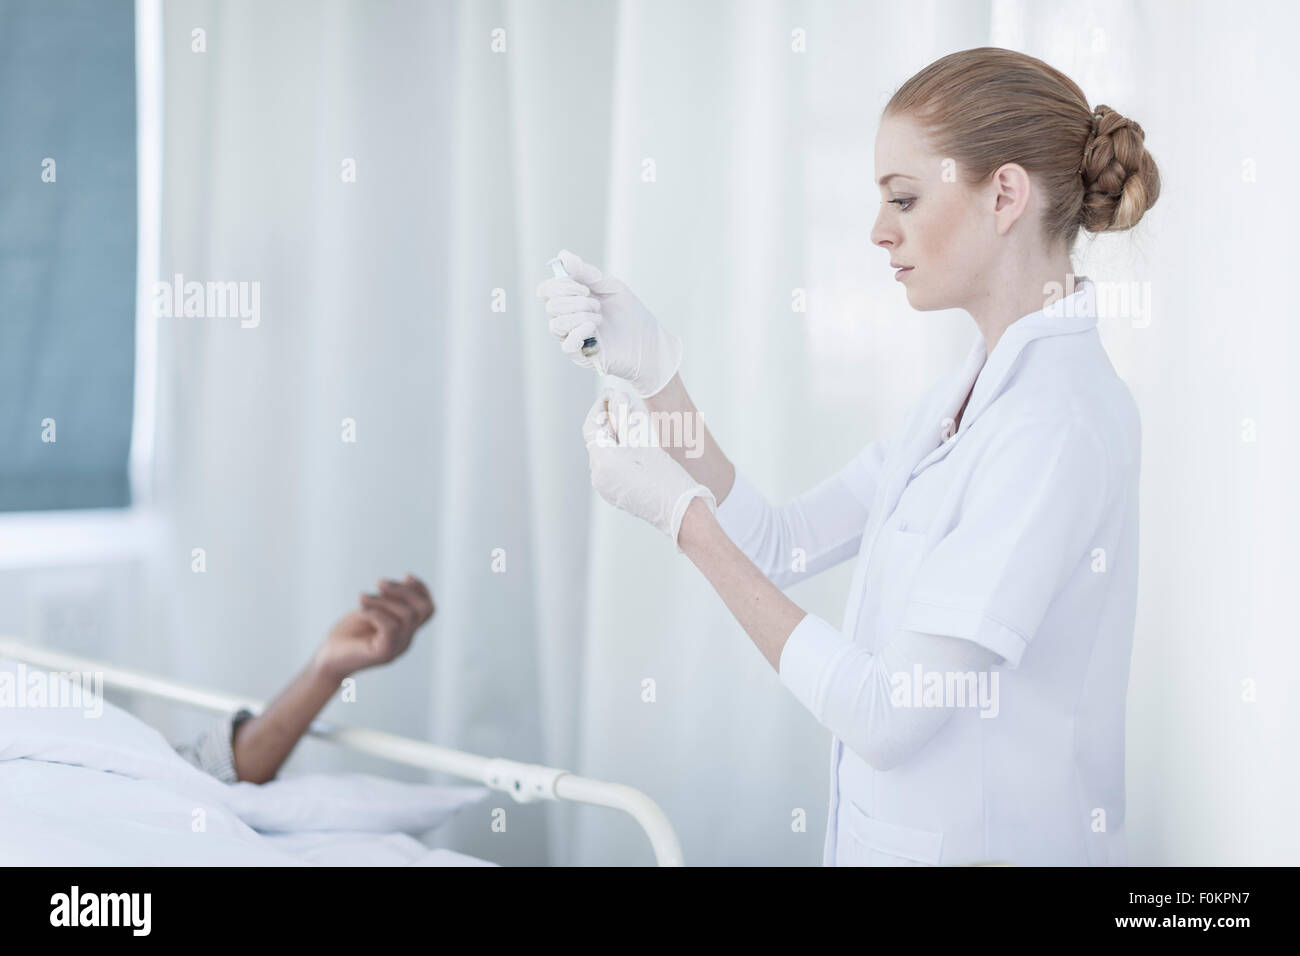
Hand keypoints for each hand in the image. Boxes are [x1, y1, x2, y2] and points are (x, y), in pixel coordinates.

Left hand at [313, 575, 435, 681]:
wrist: (327, 660)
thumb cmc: (347, 635)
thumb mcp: (372, 610)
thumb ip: (389, 601)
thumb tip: (406, 582)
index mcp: (406, 631)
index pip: (428, 610)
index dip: (421, 590)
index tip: (405, 576)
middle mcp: (406, 641)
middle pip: (422, 609)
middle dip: (403, 590)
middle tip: (379, 583)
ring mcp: (397, 649)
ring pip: (406, 615)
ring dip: (383, 600)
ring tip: (362, 598)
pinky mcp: (384, 654)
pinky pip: (391, 627)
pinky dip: (375, 612)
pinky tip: (360, 610)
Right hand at [536, 249, 682, 397]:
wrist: (650, 341)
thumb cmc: (631, 315)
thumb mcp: (610, 286)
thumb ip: (586, 273)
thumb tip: (563, 255)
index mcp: (571, 301)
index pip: (546, 291)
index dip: (560, 286)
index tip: (584, 288)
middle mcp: (567, 319)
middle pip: (550, 306)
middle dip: (575, 301)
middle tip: (597, 305)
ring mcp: (572, 338)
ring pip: (555, 324)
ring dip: (579, 316)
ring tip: (599, 318)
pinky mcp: (581, 356)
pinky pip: (567, 345)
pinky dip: (579, 332)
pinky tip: (594, 328)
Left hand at [583, 388, 715, 550]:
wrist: (681, 511)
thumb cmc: (668, 477)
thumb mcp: (646, 442)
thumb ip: (626, 418)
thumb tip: (616, 397)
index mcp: (604, 461)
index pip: (592, 427)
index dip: (599, 408)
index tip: (609, 395)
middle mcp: (598, 476)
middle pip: (597, 440)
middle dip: (608, 422)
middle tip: (621, 403)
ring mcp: (604, 488)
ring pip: (603, 454)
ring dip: (613, 437)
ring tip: (630, 423)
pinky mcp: (613, 494)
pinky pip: (608, 468)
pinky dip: (616, 454)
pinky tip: (632, 445)